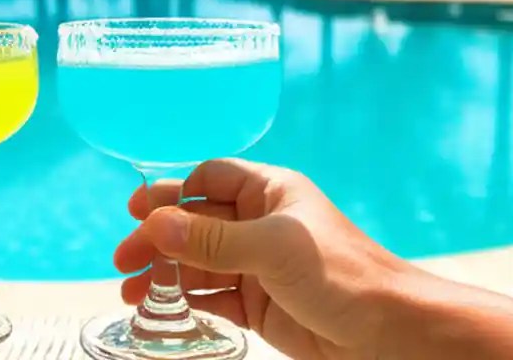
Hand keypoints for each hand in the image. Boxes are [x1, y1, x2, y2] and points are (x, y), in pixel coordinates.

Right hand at [114, 159, 408, 359]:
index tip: (135, 210)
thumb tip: (154, 225)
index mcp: (270, 192)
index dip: (172, 193)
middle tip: (123, 259)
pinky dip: (185, 303)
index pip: (209, 179)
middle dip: (158, 239)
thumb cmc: (344, 274)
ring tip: (130, 293)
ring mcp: (258, 266)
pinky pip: (211, 298)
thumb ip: (212, 239)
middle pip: (195, 223)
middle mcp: (261, 224)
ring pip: (198, 264)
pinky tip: (160, 310)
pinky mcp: (259, 306)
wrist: (389, 334)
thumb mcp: (273, 248)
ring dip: (164, 274)